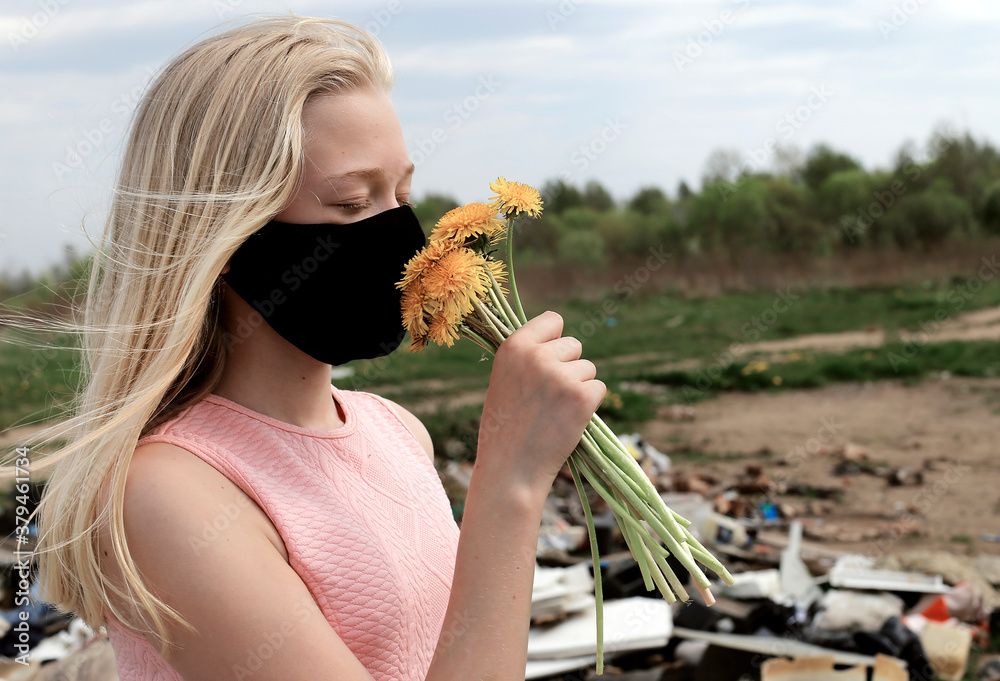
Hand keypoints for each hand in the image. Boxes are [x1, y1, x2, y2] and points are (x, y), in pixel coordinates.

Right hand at [476, 311, 605, 498]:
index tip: (547, 360)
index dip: (554, 341)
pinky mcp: (582, 397)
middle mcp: (537, 356)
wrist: (511, 468)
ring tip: (554, 411)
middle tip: (548, 396)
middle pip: (574, 345)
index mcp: (514, 347)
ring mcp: (561, 376)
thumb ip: (528, 356)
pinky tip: (568, 420)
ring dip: (579, 387)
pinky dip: (589, 404)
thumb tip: (559, 338)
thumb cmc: (505, 427)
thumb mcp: (504, 379)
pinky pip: (599, 388)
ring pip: (588, 368)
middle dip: (568, 367)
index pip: (553, 320)